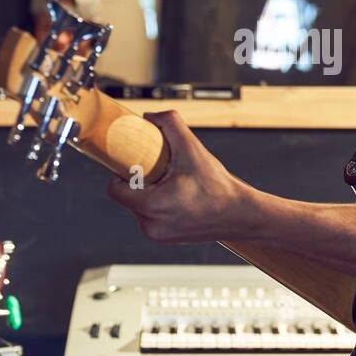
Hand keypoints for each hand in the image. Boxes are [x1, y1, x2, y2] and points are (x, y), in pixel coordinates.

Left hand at [106, 110, 251, 242]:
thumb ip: (170, 124)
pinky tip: (178, 197)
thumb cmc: (218, 186)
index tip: (137, 163)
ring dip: (149, 194)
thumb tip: (150, 116)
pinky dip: (160, 206)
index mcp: (151, 206)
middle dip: (140, 182)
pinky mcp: (166, 238)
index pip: (115, 189)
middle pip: (128, 197)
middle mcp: (150, 225)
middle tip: (161, 171)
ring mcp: (158, 235)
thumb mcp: (193, 149)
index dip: (122, 172)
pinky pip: (152, 217)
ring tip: (172, 184)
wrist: (241, 215)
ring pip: (139, 208)